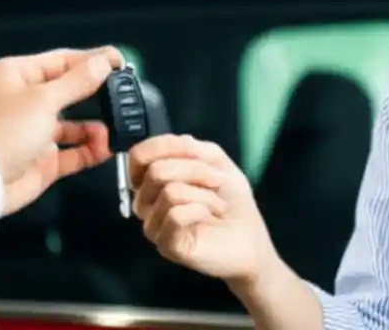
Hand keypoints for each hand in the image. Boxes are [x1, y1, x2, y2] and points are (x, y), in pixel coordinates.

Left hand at [0, 47, 122, 213]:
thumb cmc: (4, 132)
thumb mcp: (43, 99)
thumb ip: (78, 81)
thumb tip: (103, 62)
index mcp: (17, 75)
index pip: (62, 61)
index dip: (92, 60)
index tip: (119, 61)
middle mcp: (25, 100)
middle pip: (70, 90)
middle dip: (98, 93)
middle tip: (125, 92)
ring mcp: (34, 130)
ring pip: (75, 123)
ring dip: (97, 126)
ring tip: (117, 126)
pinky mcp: (43, 158)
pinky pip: (74, 150)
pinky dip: (91, 149)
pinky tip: (106, 147)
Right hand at [128, 134, 279, 286]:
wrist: (250, 239)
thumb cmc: (232, 200)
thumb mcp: (214, 161)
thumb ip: (189, 147)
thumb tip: (170, 143)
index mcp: (155, 182)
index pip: (138, 156)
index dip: (164, 147)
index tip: (196, 153)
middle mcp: (148, 203)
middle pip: (156, 171)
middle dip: (196, 170)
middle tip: (218, 182)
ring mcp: (155, 226)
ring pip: (168, 192)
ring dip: (204, 194)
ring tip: (217, 205)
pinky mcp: (167, 245)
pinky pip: (176, 215)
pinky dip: (201, 210)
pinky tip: (210, 218)